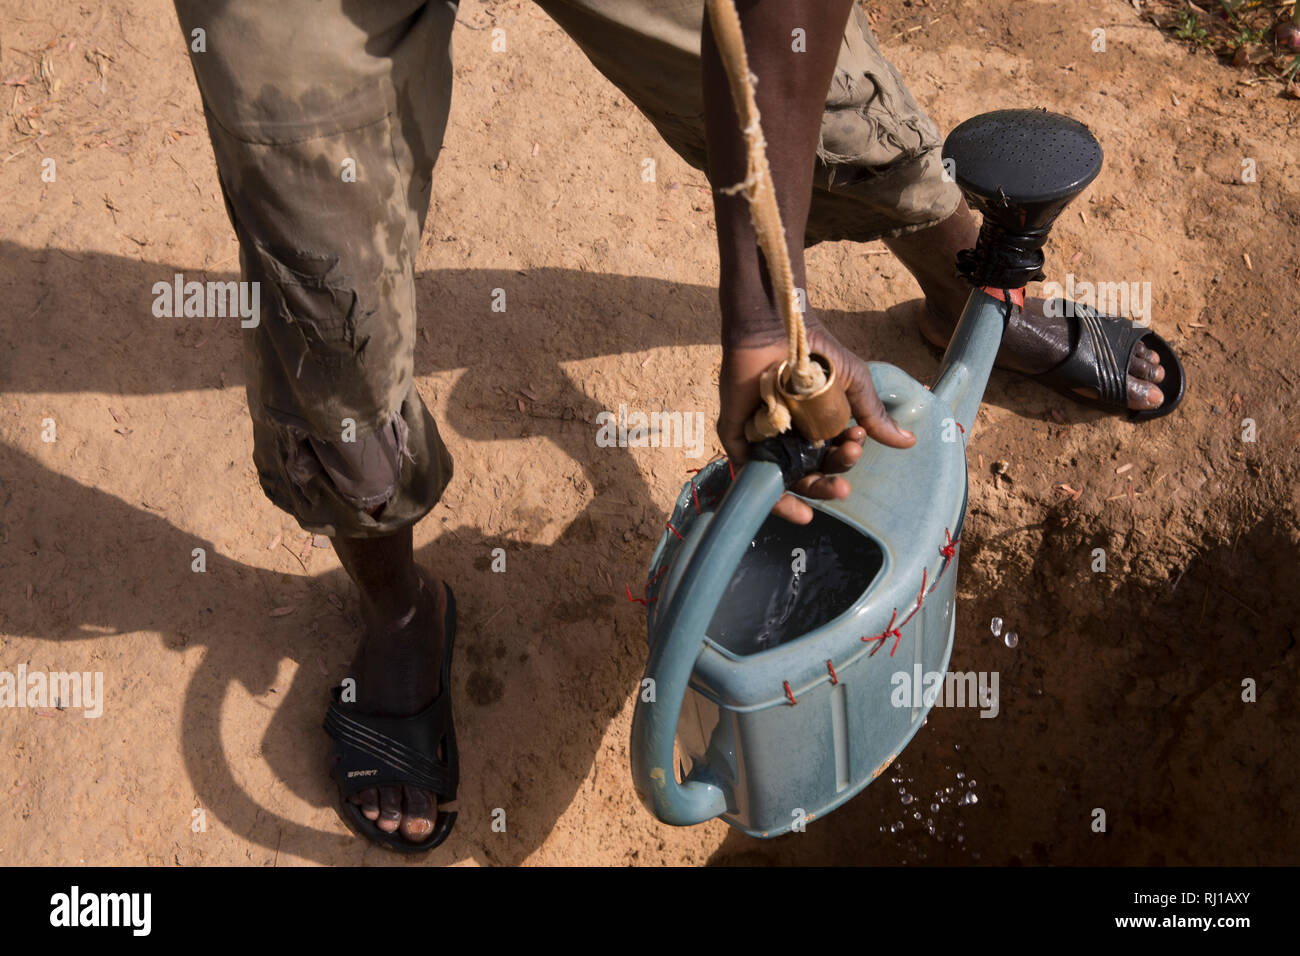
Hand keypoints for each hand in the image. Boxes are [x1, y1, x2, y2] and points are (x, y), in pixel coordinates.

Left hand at [718, 324, 915, 523]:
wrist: (779, 330)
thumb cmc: (817, 353)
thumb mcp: (855, 386)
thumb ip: (874, 416)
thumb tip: (908, 442)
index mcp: (815, 425)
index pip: (831, 455)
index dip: (845, 457)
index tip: (856, 442)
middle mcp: (790, 436)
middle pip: (810, 472)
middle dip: (832, 481)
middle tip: (846, 479)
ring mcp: (764, 438)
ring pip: (785, 479)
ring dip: (812, 492)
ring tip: (835, 490)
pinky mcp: (739, 438)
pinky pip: (753, 476)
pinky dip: (775, 497)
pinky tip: (798, 509)